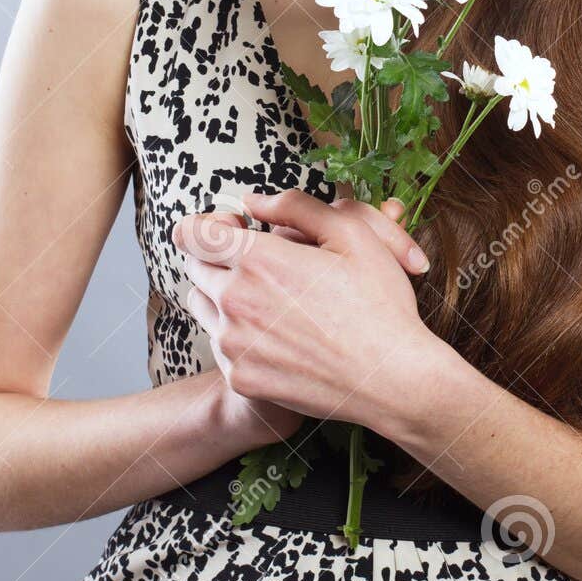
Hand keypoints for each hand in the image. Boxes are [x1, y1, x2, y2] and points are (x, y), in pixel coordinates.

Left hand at [172, 191, 433, 435]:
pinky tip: (280, 336)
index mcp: (257, 259)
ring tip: (271, 300)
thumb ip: (296, 206)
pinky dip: (239, 336)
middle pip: (195, 268)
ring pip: (203, 306)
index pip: (189, 233)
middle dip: (219, 258)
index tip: (236, 230)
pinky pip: (221, 346)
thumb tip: (254, 201)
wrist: (392, 379)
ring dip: (224, 295)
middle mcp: (235, 300)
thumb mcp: (352, 234)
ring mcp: (234, 343)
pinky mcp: (240, 377)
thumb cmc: (379, 303)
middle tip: (262, 265)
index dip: (206, 225)